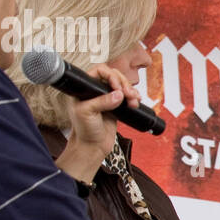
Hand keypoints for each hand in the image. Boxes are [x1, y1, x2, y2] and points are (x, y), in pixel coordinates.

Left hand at [55, 64, 137, 183]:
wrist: (92, 147)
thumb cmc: (84, 131)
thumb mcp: (87, 113)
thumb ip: (101, 102)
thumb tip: (118, 94)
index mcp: (84, 89)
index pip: (99, 71)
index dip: (110, 75)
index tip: (116, 86)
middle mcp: (95, 91)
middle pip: (114, 76)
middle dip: (124, 83)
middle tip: (127, 93)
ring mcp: (107, 98)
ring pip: (122, 86)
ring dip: (131, 90)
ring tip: (134, 100)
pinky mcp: (116, 106)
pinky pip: (127, 97)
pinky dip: (134, 97)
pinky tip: (136, 101)